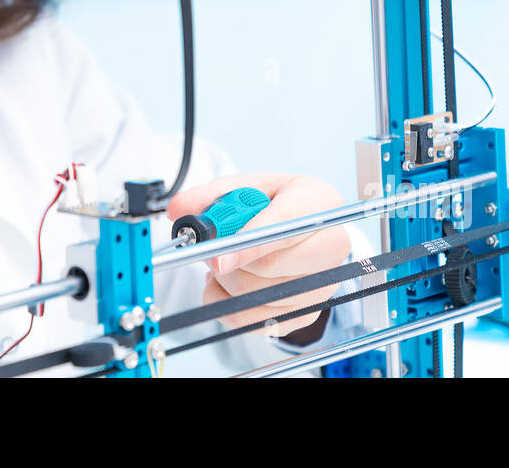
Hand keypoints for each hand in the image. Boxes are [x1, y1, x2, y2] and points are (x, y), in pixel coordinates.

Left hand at [166, 172, 351, 338]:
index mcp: (318, 202)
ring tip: (223, 264)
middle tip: (213, 253)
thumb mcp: (245, 187)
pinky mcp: (308, 310)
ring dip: (226, 283)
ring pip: (259, 296)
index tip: (217, 260)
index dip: (247, 246)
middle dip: (230, 264)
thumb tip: (177, 209)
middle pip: (272, 268)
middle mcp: (332, 244)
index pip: (283, 228)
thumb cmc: (274, 203)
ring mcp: (323, 282)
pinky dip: (229, 306)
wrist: (303, 225)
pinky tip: (229, 284)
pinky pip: (257, 321)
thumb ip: (209, 196)